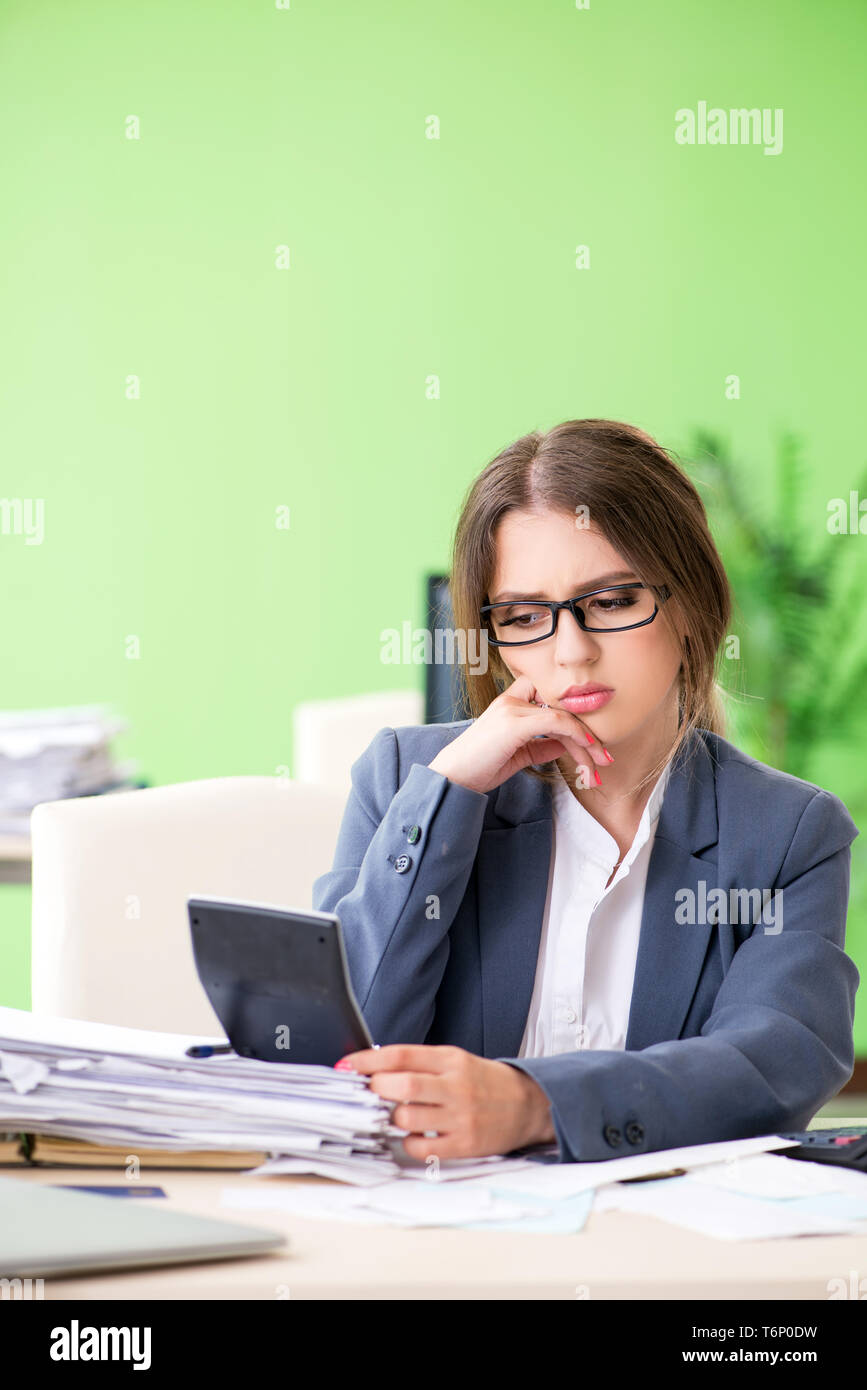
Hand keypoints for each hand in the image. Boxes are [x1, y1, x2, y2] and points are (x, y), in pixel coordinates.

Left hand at [335, 1044, 556, 1158]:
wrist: (528, 1104)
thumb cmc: (483, 1081)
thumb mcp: (455, 1060)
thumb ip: (420, 1063)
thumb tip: (374, 1068)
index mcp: (450, 1059)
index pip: (401, 1055)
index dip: (367, 1061)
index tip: (346, 1066)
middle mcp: (455, 1086)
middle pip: (401, 1086)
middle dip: (375, 1089)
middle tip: (370, 1092)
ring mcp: (460, 1116)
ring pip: (406, 1118)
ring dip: (391, 1117)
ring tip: (395, 1114)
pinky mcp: (465, 1144)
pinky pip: (421, 1147)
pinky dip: (408, 1142)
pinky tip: (413, 1135)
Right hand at [427, 673, 610, 794]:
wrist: (452, 778)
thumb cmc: (479, 768)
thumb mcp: (519, 755)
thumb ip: (542, 746)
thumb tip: (568, 745)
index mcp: (511, 704)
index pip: (554, 702)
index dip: (576, 719)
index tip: (593, 744)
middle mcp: (512, 700)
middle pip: (563, 709)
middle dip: (588, 734)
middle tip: (604, 759)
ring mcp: (512, 708)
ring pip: (564, 717)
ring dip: (587, 742)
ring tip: (598, 766)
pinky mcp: (514, 722)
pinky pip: (556, 722)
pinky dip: (576, 735)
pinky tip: (587, 752)